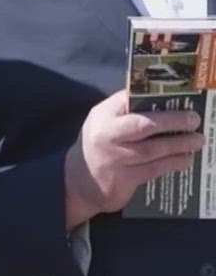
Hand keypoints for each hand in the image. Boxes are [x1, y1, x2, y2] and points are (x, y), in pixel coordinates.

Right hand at [64, 89, 203, 227]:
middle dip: (172, 121)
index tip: (177, 94)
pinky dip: (173, 163)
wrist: (78, 182)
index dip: (152, 95)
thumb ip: (125, 111)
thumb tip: (163, 99)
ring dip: (179, 144)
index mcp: (103, 116)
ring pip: (153, 149)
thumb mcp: (103, 123)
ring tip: (197, 140)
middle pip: (143, 125)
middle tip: (194, 120)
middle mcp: (107, 135)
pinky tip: (185, 159)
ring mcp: (115, 158)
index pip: (128, 99)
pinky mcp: (124, 178)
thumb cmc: (99, 146)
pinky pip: (154, 169)